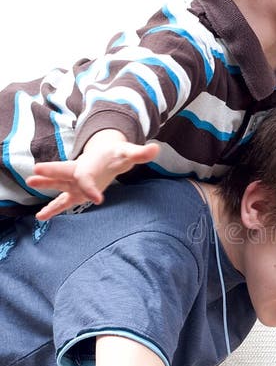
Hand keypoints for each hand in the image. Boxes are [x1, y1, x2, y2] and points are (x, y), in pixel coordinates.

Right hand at [26, 129, 159, 220]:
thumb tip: (156, 148)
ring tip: (29, 185)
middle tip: (34, 174)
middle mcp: (79, 172)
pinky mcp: (75, 192)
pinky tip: (41, 217)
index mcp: (90, 165)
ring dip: (45, 187)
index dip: (91, 188)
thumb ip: (140, 153)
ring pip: (58, 186)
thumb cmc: (116, 153)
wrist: (106, 153)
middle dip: (51, 174)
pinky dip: (53, 209)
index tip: (97, 200)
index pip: (88, 178)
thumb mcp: (129, 152)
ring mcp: (75, 182)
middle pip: (64, 174)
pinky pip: (62, 201)